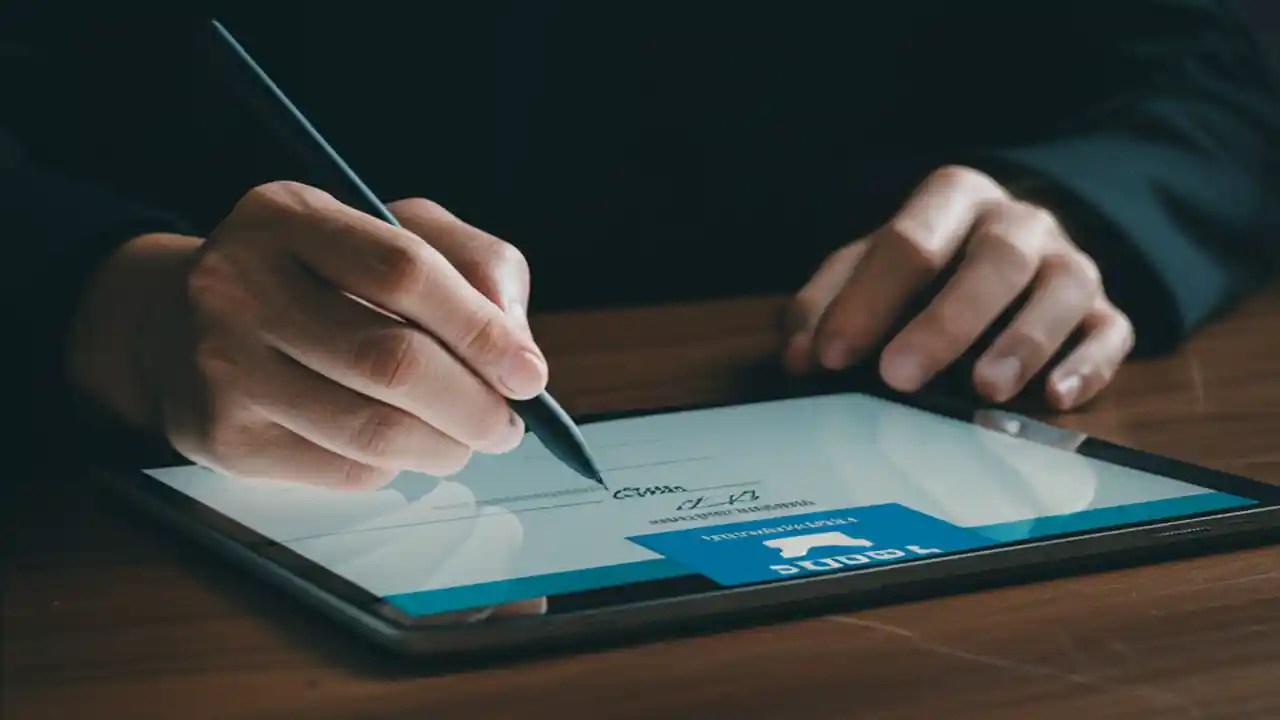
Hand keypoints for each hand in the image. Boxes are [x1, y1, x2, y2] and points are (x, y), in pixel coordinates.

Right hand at [69, 182, 544, 488]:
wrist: (181, 321)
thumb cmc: (318, 274)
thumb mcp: (394, 231)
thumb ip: (474, 265)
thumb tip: (518, 349)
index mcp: (286, 217)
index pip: (404, 271)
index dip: (480, 329)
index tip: (528, 373)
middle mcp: (239, 286)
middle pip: (390, 362)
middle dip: (473, 404)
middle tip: (508, 424)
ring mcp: (223, 367)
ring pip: (372, 431)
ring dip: (446, 446)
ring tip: (468, 438)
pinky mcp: (222, 438)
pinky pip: (342, 470)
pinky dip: (395, 466)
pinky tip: (403, 446)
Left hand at [784, 166, 1133, 409]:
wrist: (1006, 254)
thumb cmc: (923, 268)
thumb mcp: (865, 272)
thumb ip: (826, 306)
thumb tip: (800, 355)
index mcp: (952, 199)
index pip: (910, 242)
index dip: (868, 299)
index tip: (833, 355)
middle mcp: (1018, 222)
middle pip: (994, 260)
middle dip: (945, 320)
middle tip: (898, 375)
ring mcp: (1069, 264)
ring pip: (1063, 289)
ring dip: (1024, 341)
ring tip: (985, 388)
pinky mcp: (1104, 312)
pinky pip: (1111, 332)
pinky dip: (1087, 365)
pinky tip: (1054, 397)